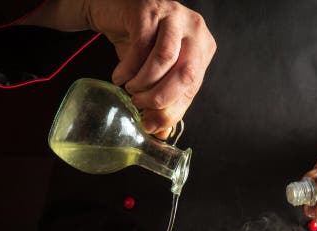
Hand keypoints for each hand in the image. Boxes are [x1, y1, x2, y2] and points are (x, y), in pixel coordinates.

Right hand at [22, 0, 215, 139]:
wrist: (114, 11)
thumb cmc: (139, 42)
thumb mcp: (155, 73)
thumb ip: (162, 99)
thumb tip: (159, 132)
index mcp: (202, 47)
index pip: (193, 86)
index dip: (172, 110)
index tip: (152, 125)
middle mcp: (194, 30)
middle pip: (185, 74)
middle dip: (160, 98)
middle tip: (139, 106)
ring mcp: (173, 16)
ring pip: (165, 60)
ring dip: (144, 82)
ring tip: (130, 88)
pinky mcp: (149, 10)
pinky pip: (141, 47)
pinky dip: (128, 68)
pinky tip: (119, 76)